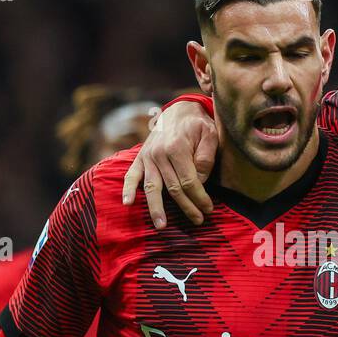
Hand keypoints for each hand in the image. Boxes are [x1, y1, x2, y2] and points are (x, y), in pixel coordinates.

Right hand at [122, 101, 217, 227]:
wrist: (178, 110)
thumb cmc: (197, 125)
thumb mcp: (210, 134)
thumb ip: (206, 156)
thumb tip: (200, 180)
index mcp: (177, 148)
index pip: (189, 181)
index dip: (200, 198)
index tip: (209, 209)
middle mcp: (159, 154)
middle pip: (173, 188)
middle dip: (186, 207)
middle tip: (198, 220)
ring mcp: (147, 157)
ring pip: (152, 188)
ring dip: (156, 208)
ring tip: (161, 226)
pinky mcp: (139, 159)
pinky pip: (131, 176)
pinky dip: (128, 189)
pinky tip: (127, 204)